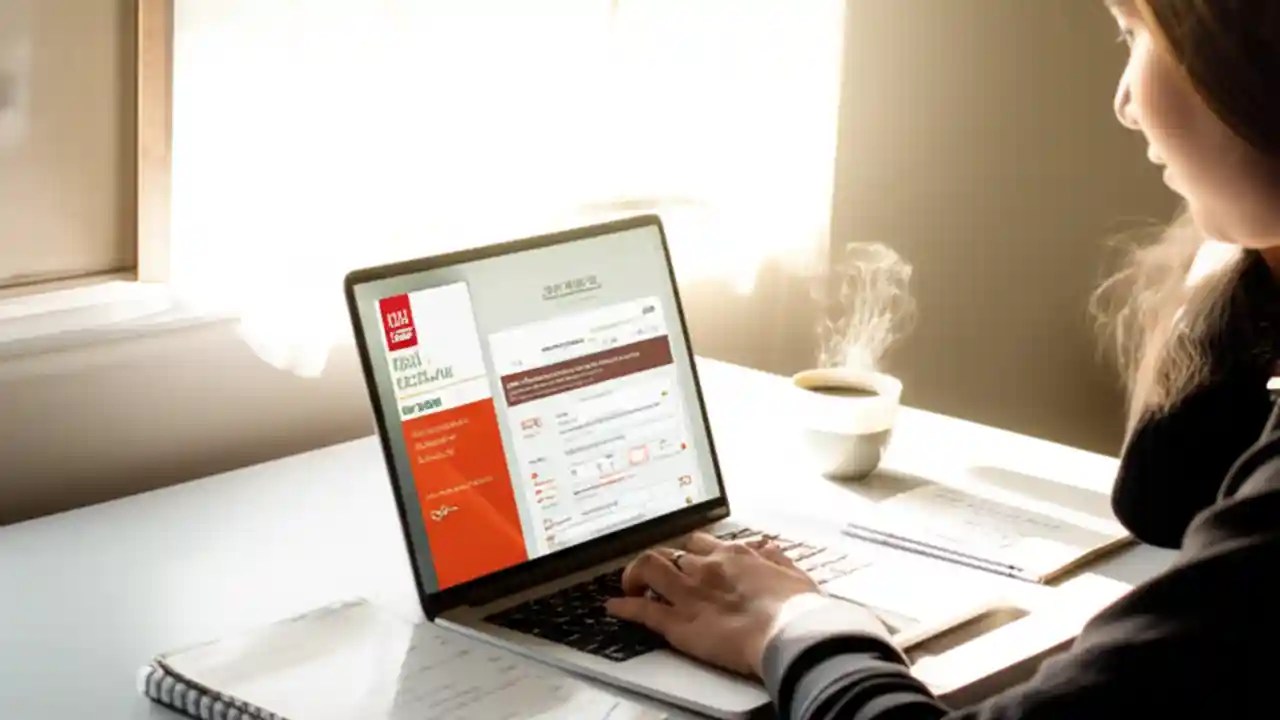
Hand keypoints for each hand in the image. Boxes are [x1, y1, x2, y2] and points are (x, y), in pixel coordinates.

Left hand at [606, 532, 866, 676]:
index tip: (686, 559)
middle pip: (671, 552)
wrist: (792, 631)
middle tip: (654, 574)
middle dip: (659, 560)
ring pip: (649, 569)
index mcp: (735, 555)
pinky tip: (614, 607)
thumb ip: (777, 560)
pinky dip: (624, 608)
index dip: (690, 551)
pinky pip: (644, 611)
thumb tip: (769, 548)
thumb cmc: (800, 608)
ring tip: (629, 585)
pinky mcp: (679, 623)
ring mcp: (689, 593)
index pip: (702, 542)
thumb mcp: (795, 574)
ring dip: (634, 575)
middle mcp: (707, 567)